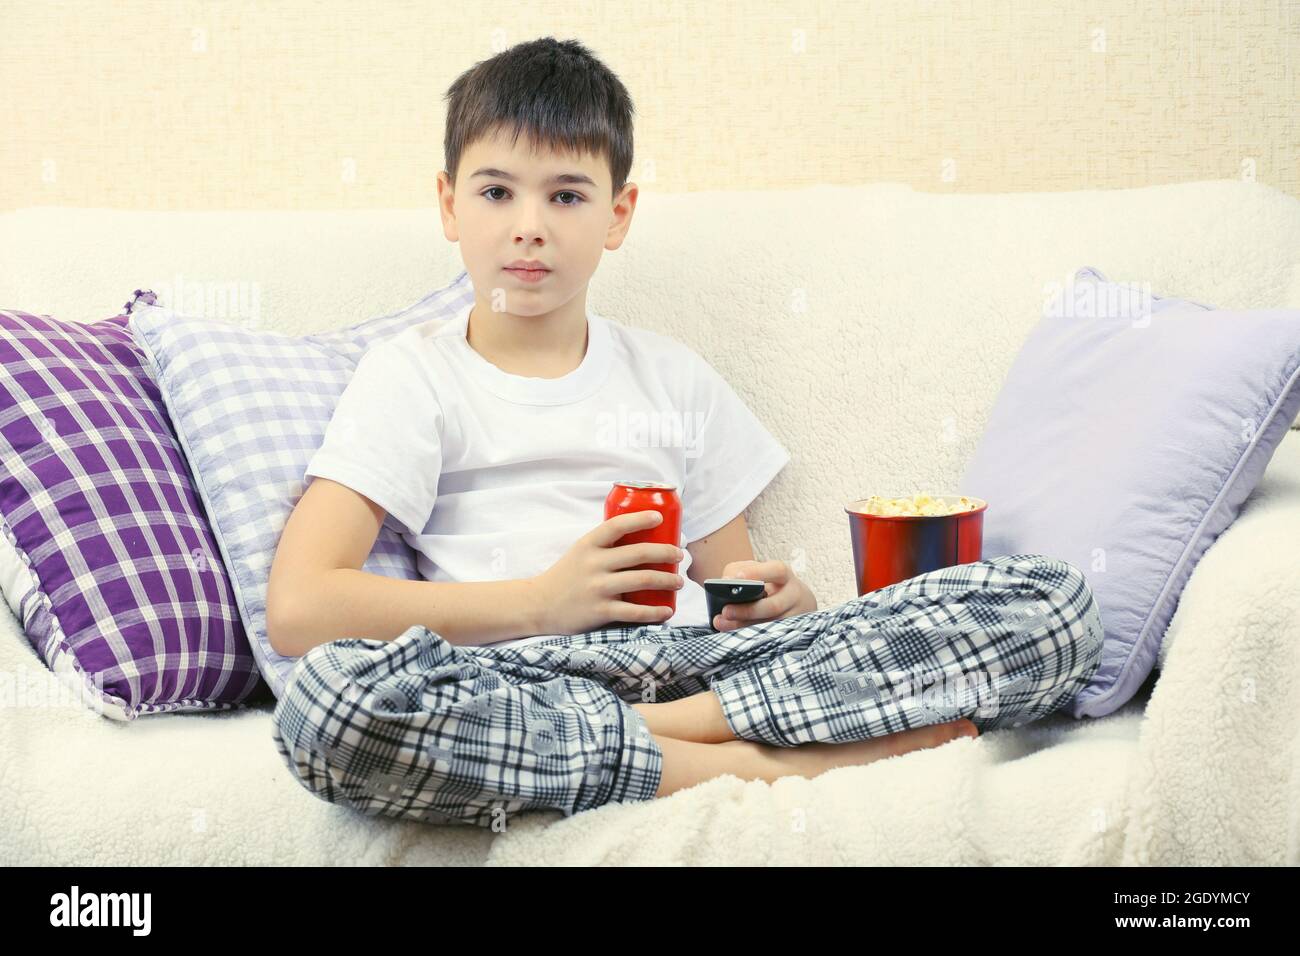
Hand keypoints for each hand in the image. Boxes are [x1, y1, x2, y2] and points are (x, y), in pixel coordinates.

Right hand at [529, 510, 685, 635]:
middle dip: (666, 552)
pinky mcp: (600, 611)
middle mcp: (594, 564)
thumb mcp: (579, 552)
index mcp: (588, 545)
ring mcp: (597, 588)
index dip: (640, 518)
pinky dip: (655, 611)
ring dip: (667, 580)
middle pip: (639, 553)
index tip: (659, 517)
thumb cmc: (566, 576)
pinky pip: (634, 612)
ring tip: (679, 581)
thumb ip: (604, 544)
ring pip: (642, 580)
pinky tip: (667, 610)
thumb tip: (640, 535)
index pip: (617, 525)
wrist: (539, 605)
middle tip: (679, 554)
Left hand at [712, 560, 816, 631]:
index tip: (736, 578)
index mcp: (784, 575)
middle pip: (773, 606)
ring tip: (721, 623)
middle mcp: (793, 596)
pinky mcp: (789, 633)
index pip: (776, 571)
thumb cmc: (769, 583)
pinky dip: (748, 635)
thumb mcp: (759, 571)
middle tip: (725, 611)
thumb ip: (741, 571)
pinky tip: (731, 632)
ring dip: (743, 626)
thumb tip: (726, 581)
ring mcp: (793, 617)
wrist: (796, 601)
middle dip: (747, 610)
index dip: (757, 574)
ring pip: (770, 625)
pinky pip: (768, 636)